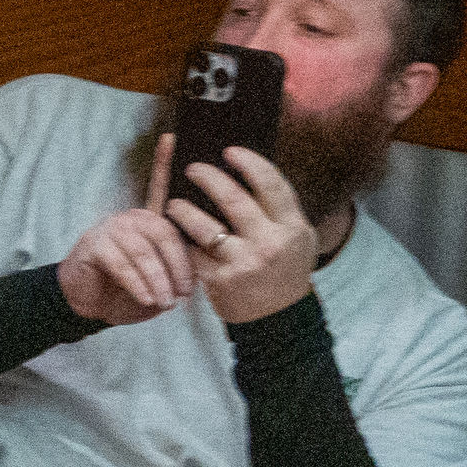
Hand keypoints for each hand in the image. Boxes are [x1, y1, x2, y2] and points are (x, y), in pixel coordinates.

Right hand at [57, 131, 197, 323]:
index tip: (170, 135)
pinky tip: (145, 297)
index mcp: (148, 221)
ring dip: (157, 280)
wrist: (92, 306)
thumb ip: (177, 265)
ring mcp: (111, 230)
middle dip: (179, 266)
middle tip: (183, 293)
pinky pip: (123, 263)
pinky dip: (137, 283)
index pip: (158, 187)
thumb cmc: (130, 291)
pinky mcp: (94, 245)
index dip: (162, 161)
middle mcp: (130, 218)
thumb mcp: (162, 279)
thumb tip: (201, 267)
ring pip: (144, 251)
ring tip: (164, 302)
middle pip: (164, 232)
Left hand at [168, 145, 316, 325]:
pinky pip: (192, 253)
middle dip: (208, 179)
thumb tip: (244, 168)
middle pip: (234, 200)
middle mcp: (271, 244)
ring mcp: (245, 263)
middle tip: (191, 168)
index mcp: (293, 227)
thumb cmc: (284, 268)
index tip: (229, 150)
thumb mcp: (296, 237)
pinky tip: (171, 231)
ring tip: (172, 202)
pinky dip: (180, 240)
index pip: (272, 185)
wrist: (278, 317)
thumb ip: (278, 208)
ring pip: (205, 227)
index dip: (250, 163)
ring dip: (183, 210)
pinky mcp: (221, 280)